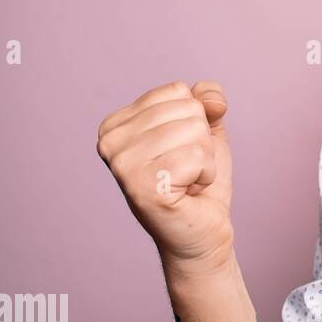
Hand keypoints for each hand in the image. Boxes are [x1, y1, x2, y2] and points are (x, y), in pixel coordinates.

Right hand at [97, 80, 233, 269]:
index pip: (177, 90)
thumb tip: (212, 98)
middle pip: (188, 109)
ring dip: (205, 160)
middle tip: (186, 170)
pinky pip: (198, 157)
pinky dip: (206, 176)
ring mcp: (123, 166)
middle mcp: (110, 142)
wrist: (202, 232)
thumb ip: (208, 100)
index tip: (180, 150)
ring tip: (186, 180)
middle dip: (202, 141)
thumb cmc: (198, 180)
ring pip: (195, 130)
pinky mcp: (143, 188)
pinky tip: (188, 193)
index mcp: (115, 124)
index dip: (195, 120)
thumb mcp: (206, 129)